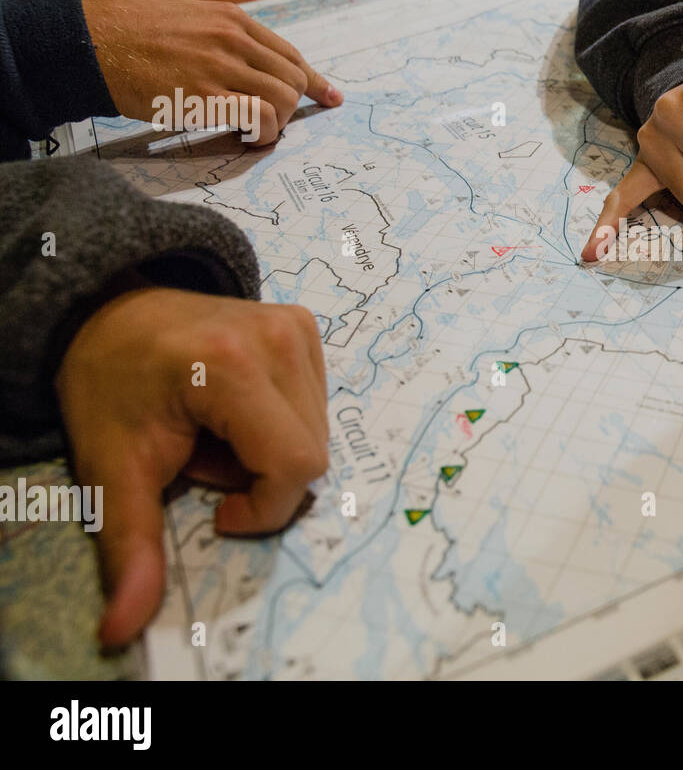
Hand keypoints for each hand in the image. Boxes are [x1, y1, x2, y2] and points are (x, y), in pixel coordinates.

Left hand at [55, 287, 329, 647]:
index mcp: (231, 366)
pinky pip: (317, 404)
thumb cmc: (110, 386)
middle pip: (308, 453)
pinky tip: (234, 408)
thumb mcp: (112, 469)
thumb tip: (124, 627)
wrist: (110, 311)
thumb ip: (130, 546)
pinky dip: (279, 424)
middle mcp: (279, 338)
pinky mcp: (305, 327)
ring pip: (316, 434)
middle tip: (201, 458)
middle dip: (258, 478)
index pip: (293, 464)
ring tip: (214, 430)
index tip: (214, 507)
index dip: (262, 505)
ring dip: (268, 452)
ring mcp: (297, 328)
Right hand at [83, 0, 342, 145]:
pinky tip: (246, 138)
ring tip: (253, 132)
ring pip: (283, 100)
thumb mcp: (188, 20)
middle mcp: (233, 39)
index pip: (290, 53)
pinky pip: (259, 118)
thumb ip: (225, 39)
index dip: (313, 80)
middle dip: (292, 107)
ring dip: (277, 123)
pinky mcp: (204, 96)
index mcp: (232, 19)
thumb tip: (254, 69)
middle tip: (270, 124)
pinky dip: (262, 134)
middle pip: (293, 79)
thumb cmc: (132, 36)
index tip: (329, 97)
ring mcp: (221, 67)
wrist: (91, 43)